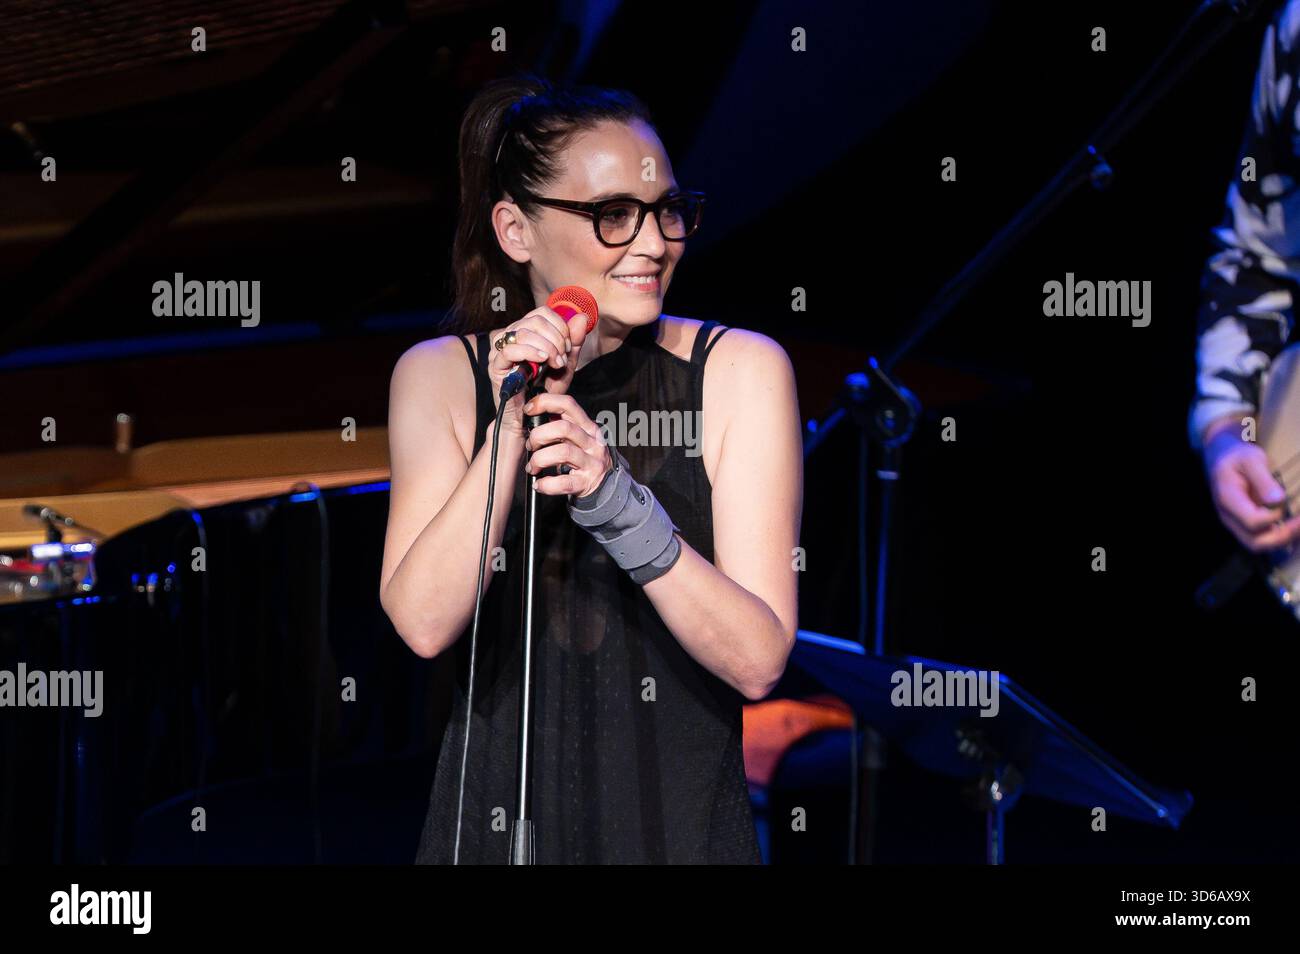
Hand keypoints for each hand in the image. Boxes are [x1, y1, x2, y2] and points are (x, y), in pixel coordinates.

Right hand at [486, 306, 593, 438]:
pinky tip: (543, 361)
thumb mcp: (566, 364)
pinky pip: (509, 350)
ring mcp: (501, 350)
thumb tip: (582, 317)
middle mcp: (511, 337)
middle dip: (556, 338)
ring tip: (556, 363)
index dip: (560, 326)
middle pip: (535, 320)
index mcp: (526, 331)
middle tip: (563, 358)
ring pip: (523, 332)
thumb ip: (574, 342)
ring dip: (547, 346)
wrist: (533, 416)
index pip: (542, 313)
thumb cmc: (546, 390)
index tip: (569, 347)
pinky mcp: (495, 365)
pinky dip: (530, 352)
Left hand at [521, 392, 612, 497]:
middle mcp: (592, 442)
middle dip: (539, 435)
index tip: (529, 409)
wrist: (606, 486)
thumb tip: (534, 413)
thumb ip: (561, 424)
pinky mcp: (586, 483)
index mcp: (588, 426)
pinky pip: (563, 482)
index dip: (545, 402)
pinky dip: (546, 484)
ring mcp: (591, 463)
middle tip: (530, 446)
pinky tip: (539, 484)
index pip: (568, 404)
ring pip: (562, 453)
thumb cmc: (585, 459)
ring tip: (532, 466)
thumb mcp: (579, 437)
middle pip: (563, 428)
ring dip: (539, 459)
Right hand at [1204, 418, 1299, 551]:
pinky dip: (1278, 537)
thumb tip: (1279, 500)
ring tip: (1298, 525)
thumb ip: (1263, 480)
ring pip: (1258, 545)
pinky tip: (1292, 526)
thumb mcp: (1251, 459)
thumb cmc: (1236, 456)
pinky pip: (1261, 539)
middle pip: (1255, 542)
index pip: (1252, 521)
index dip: (1273, 516)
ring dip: (1282, 539)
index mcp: (1228, 500)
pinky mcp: (1243, 525)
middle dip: (1282, 536)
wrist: (1220, 458)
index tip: (1283, 500)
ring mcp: (1235, 523)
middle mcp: (1229, 517)